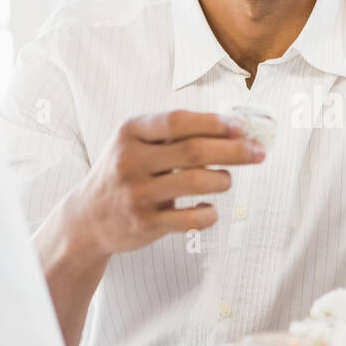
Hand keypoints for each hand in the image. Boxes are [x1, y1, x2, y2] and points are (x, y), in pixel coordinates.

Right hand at [69, 109, 264, 256]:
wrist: (87, 218)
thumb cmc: (125, 172)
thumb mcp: (136, 143)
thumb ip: (173, 134)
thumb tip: (232, 128)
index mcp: (130, 132)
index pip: (177, 121)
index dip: (214, 123)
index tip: (240, 126)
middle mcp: (130, 160)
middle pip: (194, 151)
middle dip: (234, 150)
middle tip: (257, 153)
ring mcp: (137, 193)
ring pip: (196, 181)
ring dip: (223, 179)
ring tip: (225, 180)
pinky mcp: (145, 224)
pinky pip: (191, 218)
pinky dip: (209, 213)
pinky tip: (210, 209)